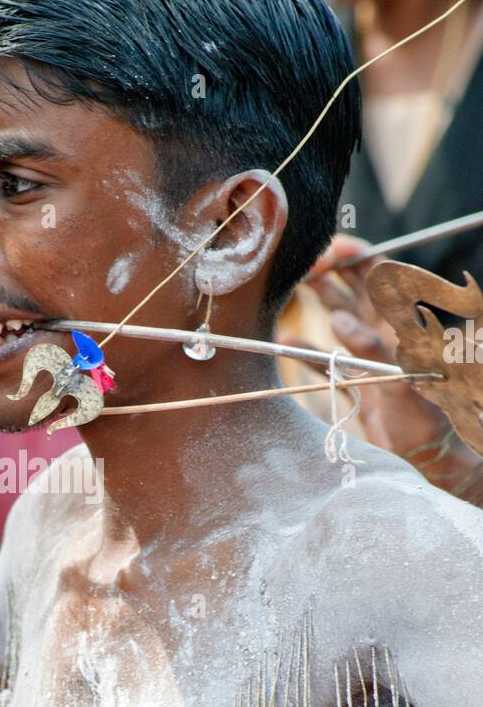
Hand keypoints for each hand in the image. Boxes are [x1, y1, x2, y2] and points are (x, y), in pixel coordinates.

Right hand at [300, 234, 451, 458]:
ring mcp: (363, 350)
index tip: (324, 252)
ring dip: (314, 300)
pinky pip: (321, 356)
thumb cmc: (422, 416)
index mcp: (398, 319)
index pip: (375, 270)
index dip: (350, 254)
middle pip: (349, 284)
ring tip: (284, 291)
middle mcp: (379, 328)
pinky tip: (283, 341)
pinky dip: (302, 348)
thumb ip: (371, 346)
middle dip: (325, 269)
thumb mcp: (403, 376)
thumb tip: (337, 319)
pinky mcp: (350, 376)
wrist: (423, 454)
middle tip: (298, 268)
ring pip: (333, 312)